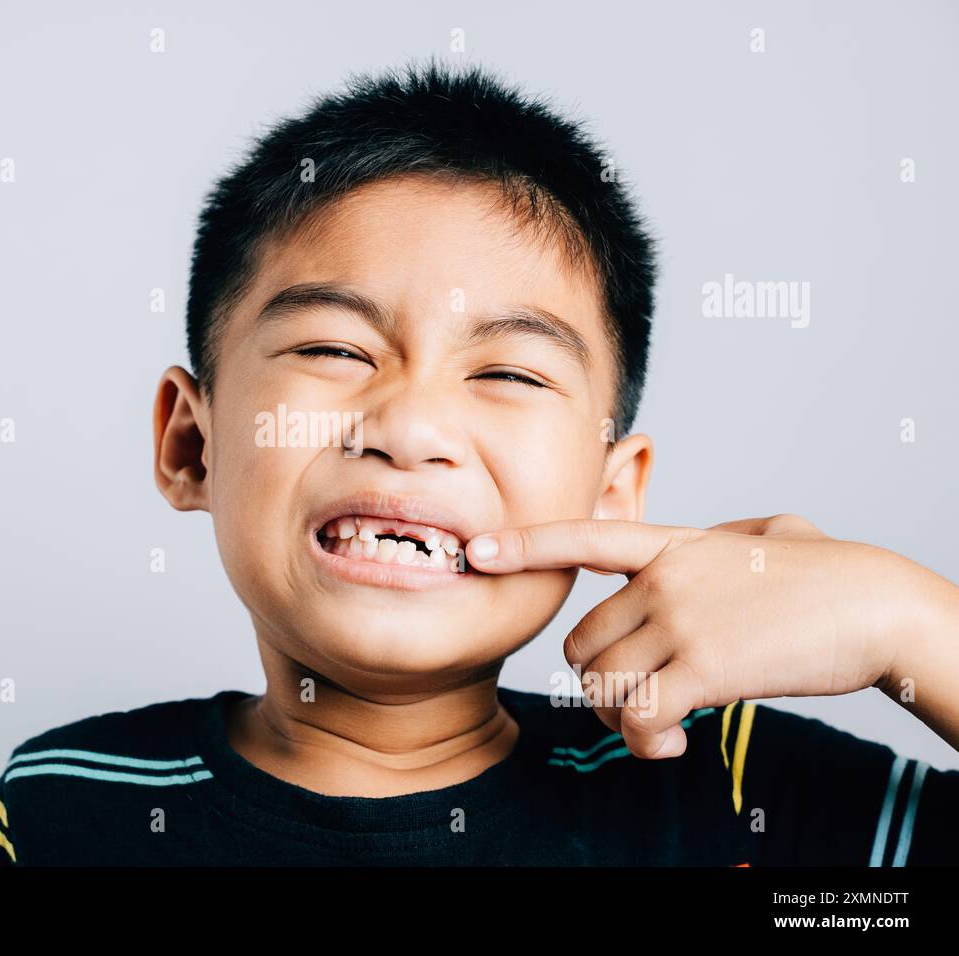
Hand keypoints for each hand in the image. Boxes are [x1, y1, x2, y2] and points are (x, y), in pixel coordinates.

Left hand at [465, 514, 923, 758]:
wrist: (877, 605)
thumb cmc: (830, 576)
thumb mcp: (769, 536)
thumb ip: (729, 539)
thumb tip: (729, 539)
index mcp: (674, 545)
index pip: (583, 538)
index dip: (525, 546)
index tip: (476, 552)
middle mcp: (665, 579)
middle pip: (582, 643)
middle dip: (599, 684)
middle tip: (637, 705)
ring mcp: (681, 620)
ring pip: (603, 684)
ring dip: (621, 721)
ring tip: (660, 731)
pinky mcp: (705, 666)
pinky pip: (640, 714)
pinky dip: (647, 741)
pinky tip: (676, 746)